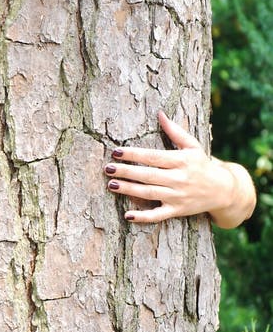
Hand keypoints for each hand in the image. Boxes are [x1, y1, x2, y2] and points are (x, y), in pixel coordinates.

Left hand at [104, 111, 255, 227]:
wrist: (223, 190)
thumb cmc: (202, 164)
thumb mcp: (193, 146)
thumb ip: (175, 131)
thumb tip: (160, 114)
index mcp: (181, 161)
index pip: (153, 157)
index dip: (134, 154)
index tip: (116, 152)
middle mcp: (178, 179)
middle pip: (148, 175)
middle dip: (127, 171)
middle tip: (107, 168)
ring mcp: (177, 196)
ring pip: (149, 193)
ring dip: (129, 190)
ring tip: (111, 184)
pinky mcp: (176, 211)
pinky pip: (158, 216)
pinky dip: (143, 217)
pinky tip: (127, 215)